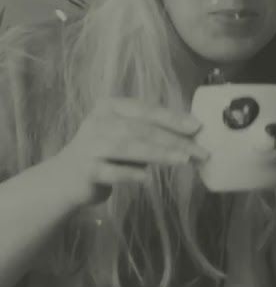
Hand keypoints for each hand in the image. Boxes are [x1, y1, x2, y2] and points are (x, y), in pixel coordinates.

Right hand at [53, 98, 208, 205]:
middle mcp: (98, 122)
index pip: (146, 110)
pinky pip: (112, 171)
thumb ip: (152, 130)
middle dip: (174, 139)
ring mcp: (90, 146)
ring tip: (184, 160)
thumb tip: (193, 133)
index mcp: (110, 107)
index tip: (198, 126)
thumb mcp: (126, 134)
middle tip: (200, 151)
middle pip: (141, 129)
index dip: (173, 118)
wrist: (65, 179)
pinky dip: (131, 173)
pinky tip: (147, 178)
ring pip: (129, 147)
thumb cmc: (107, 153)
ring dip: (160, 154)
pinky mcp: (86, 170)